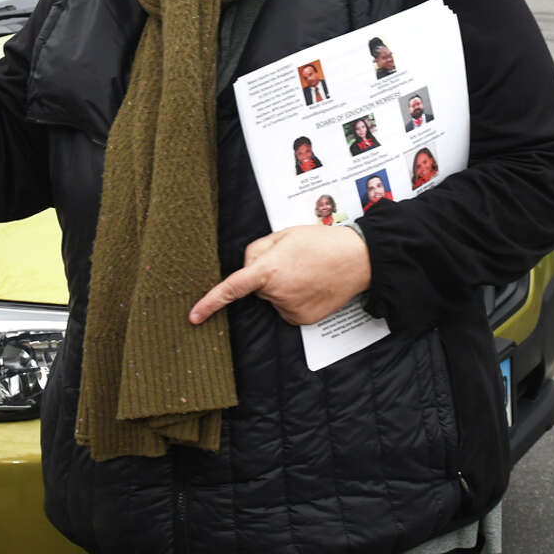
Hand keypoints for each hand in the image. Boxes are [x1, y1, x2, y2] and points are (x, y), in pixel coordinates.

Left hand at [188, 225, 371, 326]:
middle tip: (292, 261)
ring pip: (273, 299)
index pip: (232, 288)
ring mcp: (290, 309)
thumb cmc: (322, 242)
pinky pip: (287, 309)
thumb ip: (258, 249)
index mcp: (269, 270)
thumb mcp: (284, 234)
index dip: (210, 303)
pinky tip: (311, 286)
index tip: (194, 316)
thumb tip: (248, 267)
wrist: (359, 260)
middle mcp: (277, 293)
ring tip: (306, 272)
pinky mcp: (302, 319)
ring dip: (283, 287)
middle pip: (257, 287)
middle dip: (267, 275)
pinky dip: (294, 299)